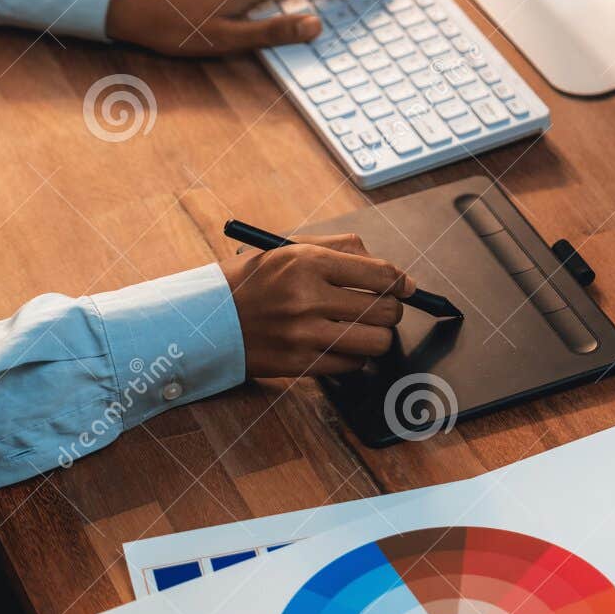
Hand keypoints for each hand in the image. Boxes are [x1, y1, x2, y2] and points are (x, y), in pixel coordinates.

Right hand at [219, 234, 414, 377]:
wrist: (208, 320)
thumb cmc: (255, 282)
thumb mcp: (290, 250)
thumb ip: (341, 250)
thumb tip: (392, 273)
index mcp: (307, 261)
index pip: (379, 274)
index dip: (401, 282)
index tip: (406, 288)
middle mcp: (307, 297)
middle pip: (384, 309)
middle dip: (392, 309)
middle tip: (384, 308)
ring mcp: (304, 334)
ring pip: (376, 341)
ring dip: (378, 336)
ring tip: (365, 329)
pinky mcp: (300, 363)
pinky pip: (353, 363)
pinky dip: (356, 355)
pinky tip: (342, 344)